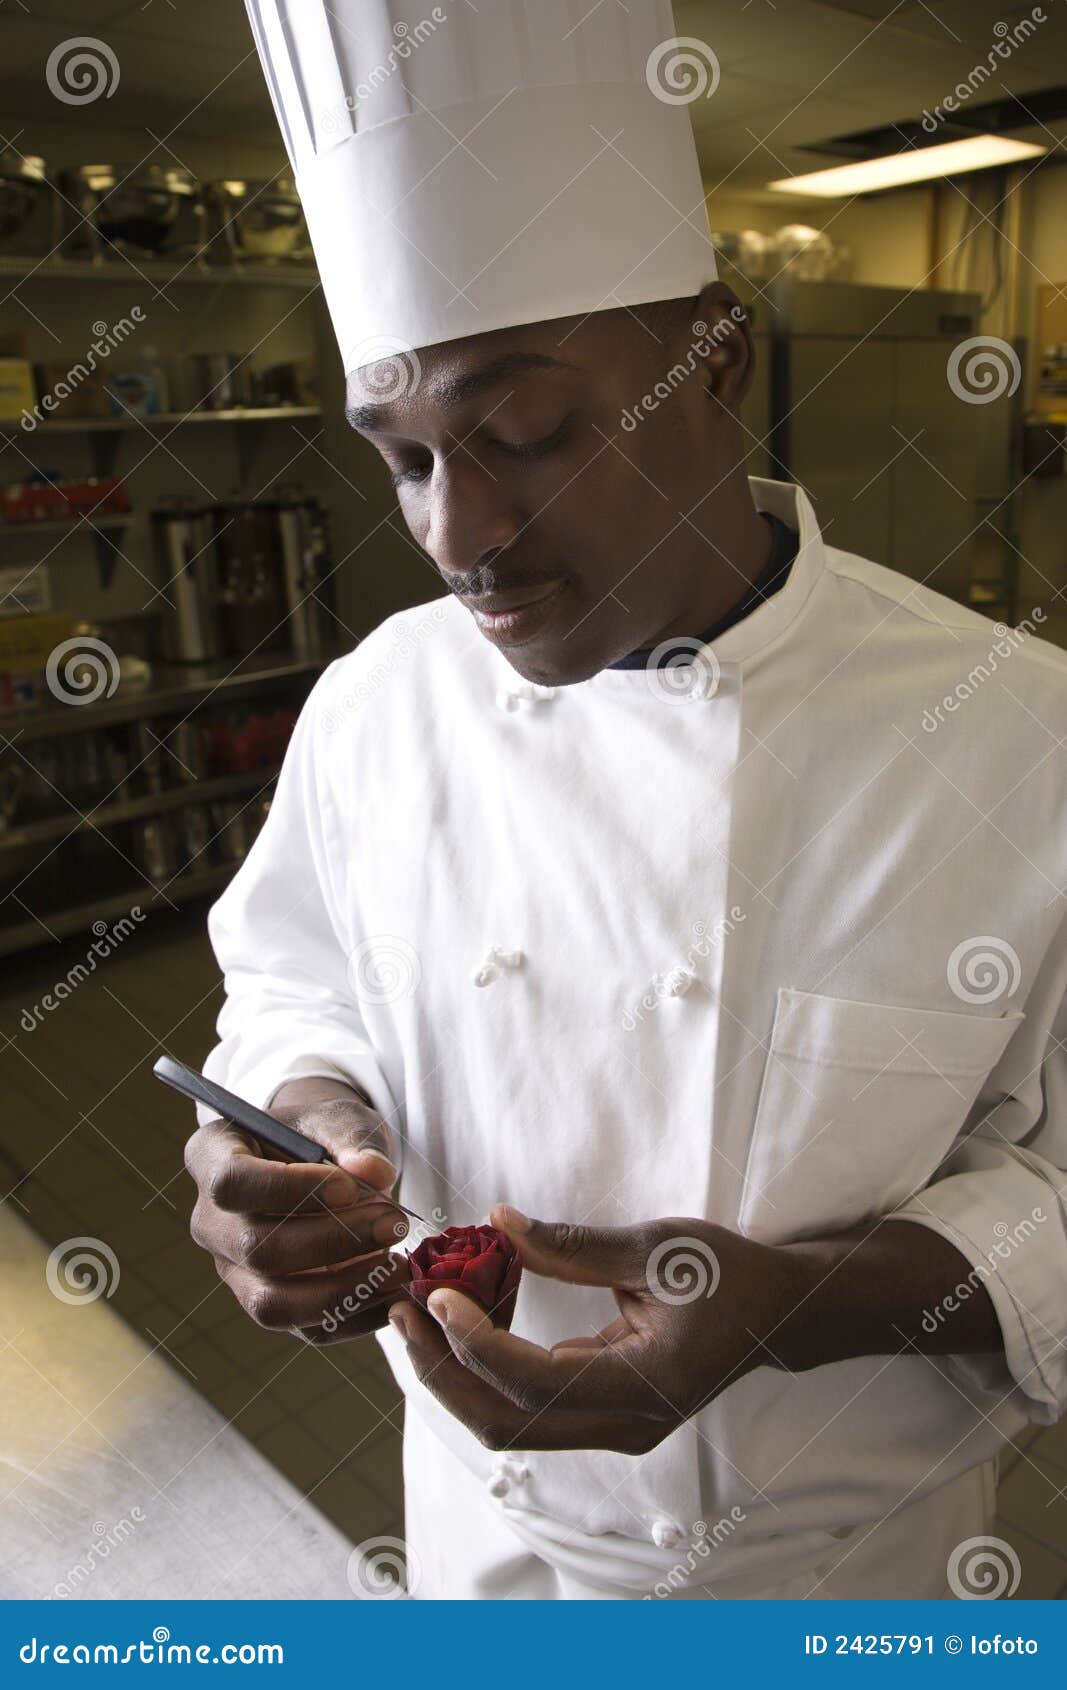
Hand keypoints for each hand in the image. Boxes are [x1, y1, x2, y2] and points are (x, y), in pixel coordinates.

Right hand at [185, 1078, 410, 1344]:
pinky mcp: (269, 1305)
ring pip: (273, 1302)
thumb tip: (375, 1172)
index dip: (289, 1189)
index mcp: (212, 1158)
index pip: (232, 1184)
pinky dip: (355, 1317)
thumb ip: (353, 1138)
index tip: (348, 1187)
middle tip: (394, 1223)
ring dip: (343, 1289)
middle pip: (255, 1248)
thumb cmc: (323, 1134)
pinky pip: (305, 1327)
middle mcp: (211, 1222)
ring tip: (399, 1266)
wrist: (325, 1166)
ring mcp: (235, 1270)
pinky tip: (395, 1291)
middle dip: (333, 1242)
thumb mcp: (338, 1116)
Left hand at [388, 1208, 796, 1451]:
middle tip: (400, 1308)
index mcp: (643, 1388)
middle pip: (505, 1422)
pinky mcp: (598, 1413)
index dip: (475, 1342)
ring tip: (414, 1315)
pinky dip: (480, 1370)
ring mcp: (609, 1427)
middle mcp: (622, 1425)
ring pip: (507, 1422)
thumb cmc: (727, 1274)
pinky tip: (456, 1322)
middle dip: (443, 1368)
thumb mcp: (659, 1247)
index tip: (437, 1292)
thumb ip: (576, 1245)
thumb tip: (498, 1223)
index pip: (535, 1384)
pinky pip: (524, 1406)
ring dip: (453, 1373)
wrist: (775, 1314)